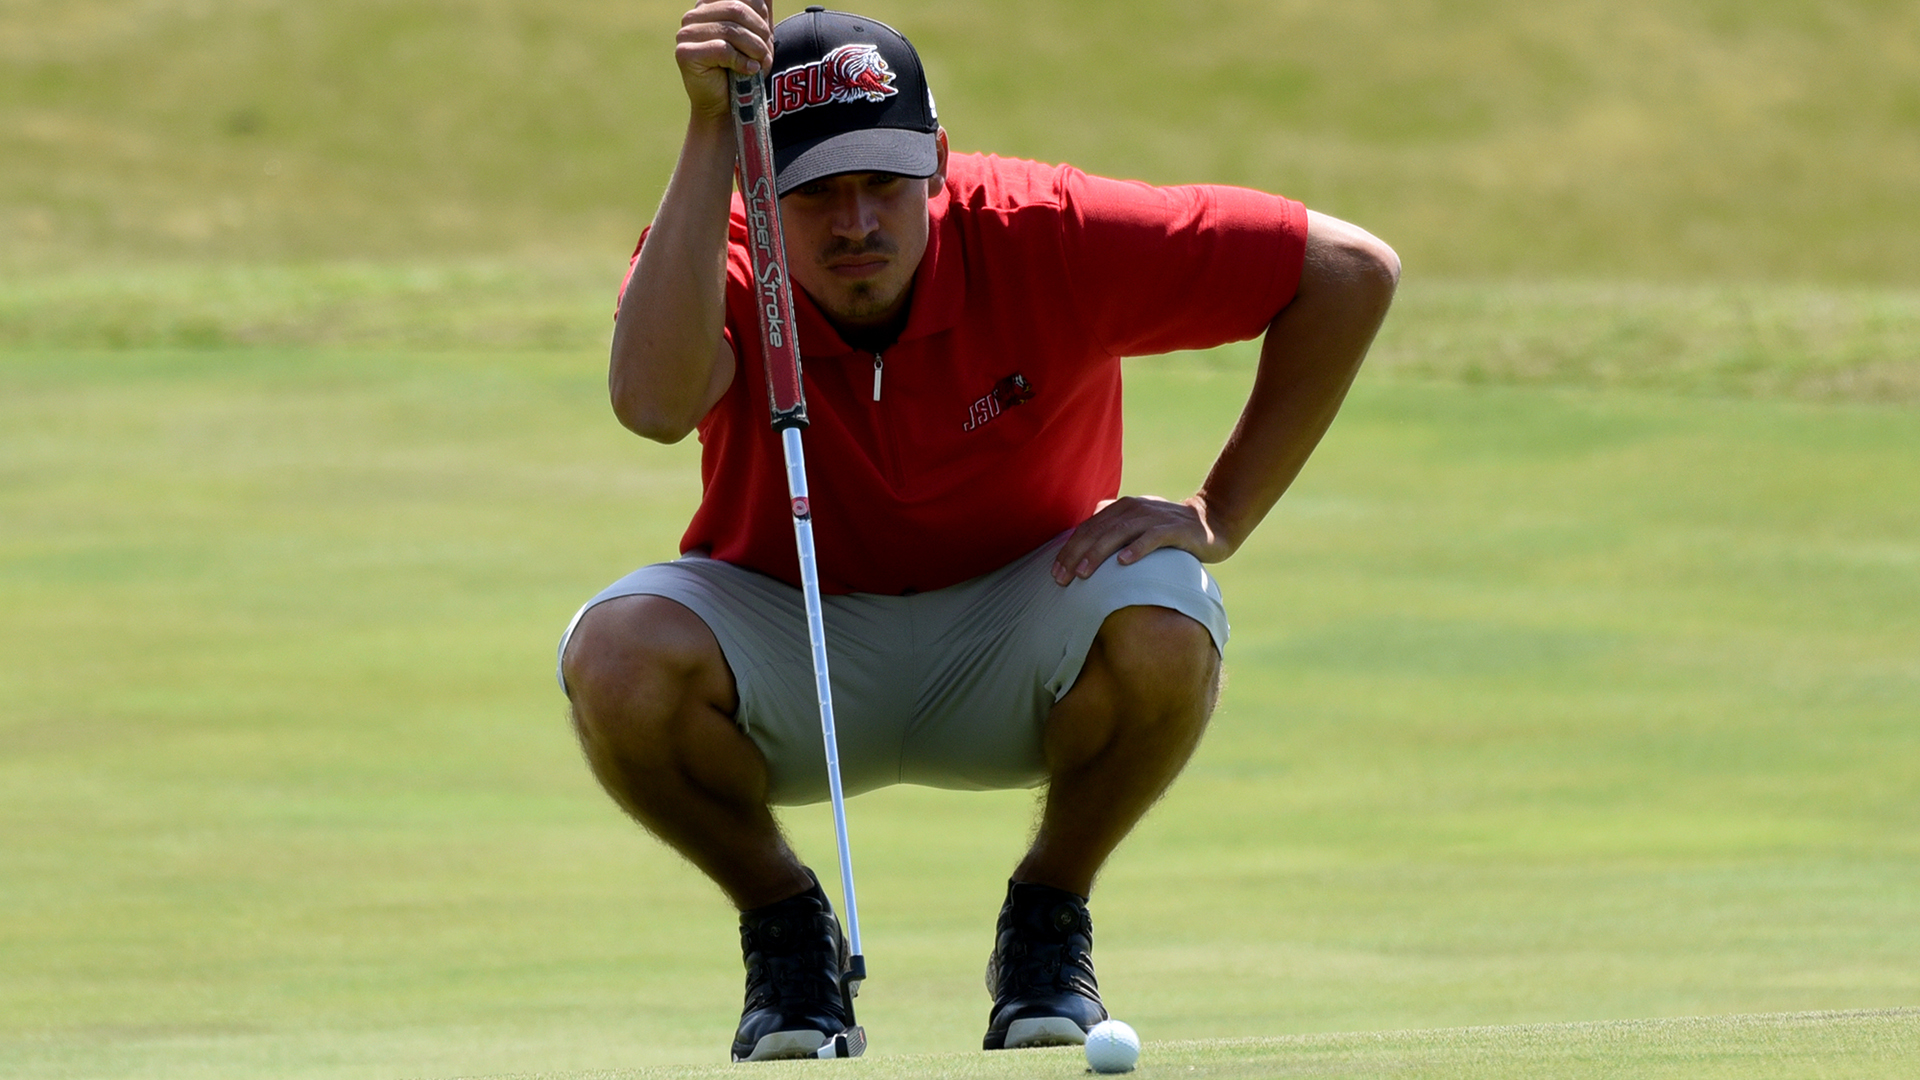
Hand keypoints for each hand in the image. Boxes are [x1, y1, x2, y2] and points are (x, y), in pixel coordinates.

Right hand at [676, 0, 774, 120]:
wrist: (727, 106)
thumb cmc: (743, 68)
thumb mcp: (757, 34)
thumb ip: (760, 8)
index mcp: (708, 5)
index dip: (760, 15)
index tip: (766, 36)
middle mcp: (693, 15)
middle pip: (737, 9)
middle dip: (760, 33)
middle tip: (766, 54)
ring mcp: (686, 33)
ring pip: (731, 30)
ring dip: (754, 49)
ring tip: (760, 64)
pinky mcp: (685, 53)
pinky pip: (722, 49)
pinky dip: (742, 62)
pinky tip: (748, 71)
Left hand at [1051, 495, 1231, 585]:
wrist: (1213, 521)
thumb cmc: (1168, 529)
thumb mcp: (1136, 524)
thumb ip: (1112, 525)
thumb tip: (1085, 533)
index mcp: (1122, 508)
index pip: (1088, 528)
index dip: (1069, 549)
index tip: (1055, 573)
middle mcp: (1135, 508)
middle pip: (1099, 531)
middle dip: (1076, 554)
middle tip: (1062, 578)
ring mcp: (1155, 517)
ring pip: (1120, 533)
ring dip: (1099, 553)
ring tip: (1083, 573)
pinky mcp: (1176, 529)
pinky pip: (1153, 537)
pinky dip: (1137, 548)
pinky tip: (1123, 562)